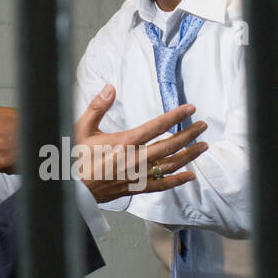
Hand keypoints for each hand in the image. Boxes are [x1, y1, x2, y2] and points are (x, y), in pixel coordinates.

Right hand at [74, 84, 207, 203]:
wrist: (74, 189)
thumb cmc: (78, 159)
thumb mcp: (83, 128)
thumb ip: (98, 106)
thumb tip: (110, 87)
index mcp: (124, 143)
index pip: (156, 126)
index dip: (175, 116)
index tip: (189, 108)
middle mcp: (135, 160)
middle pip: (169, 145)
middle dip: (189, 134)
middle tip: (203, 126)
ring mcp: (138, 176)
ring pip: (170, 165)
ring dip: (189, 155)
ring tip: (203, 146)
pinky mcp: (137, 188)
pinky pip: (162, 186)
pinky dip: (178, 181)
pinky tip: (191, 176)